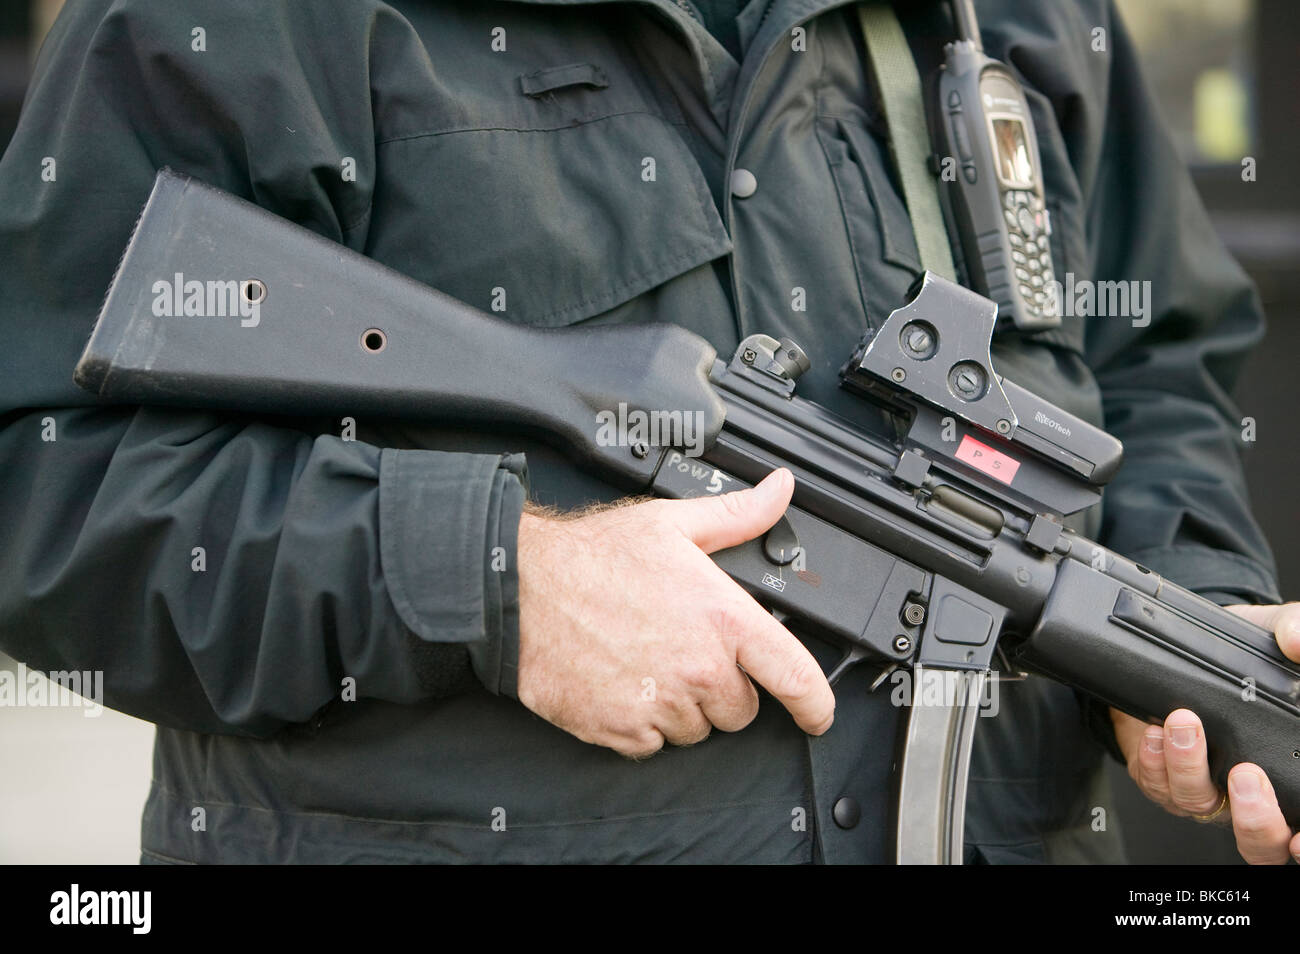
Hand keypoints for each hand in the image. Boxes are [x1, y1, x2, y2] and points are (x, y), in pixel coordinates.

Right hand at [515, 468, 834, 757]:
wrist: (520, 590)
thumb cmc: (592, 557)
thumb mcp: (673, 524)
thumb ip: (738, 515)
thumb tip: (779, 490)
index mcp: (722, 619)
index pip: (794, 676)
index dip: (815, 704)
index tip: (816, 714)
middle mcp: (699, 668)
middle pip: (740, 709)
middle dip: (722, 688)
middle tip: (684, 651)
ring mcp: (661, 704)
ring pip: (697, 730)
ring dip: (682, 707)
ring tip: (647, 662)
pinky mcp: (623, 731)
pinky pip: (652, 744)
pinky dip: (642, 724)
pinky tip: (623, 683)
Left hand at [1110, 601, 1299, 863]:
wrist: (1181, 648)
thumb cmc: (1244, 654)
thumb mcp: (1275, 634)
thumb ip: (1293, 629)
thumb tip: (1298, 639)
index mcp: (1287, 772)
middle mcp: (1250, 793)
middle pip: (1260, 842)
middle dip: (1255, 818)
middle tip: (1245, 774)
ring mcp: (1203, 788)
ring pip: (1197, 804)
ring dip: (1189, 767)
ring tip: (1184, 724)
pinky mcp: (1160, 777)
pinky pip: (1154, 784)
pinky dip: (1154, 760)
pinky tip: (1157, 732)